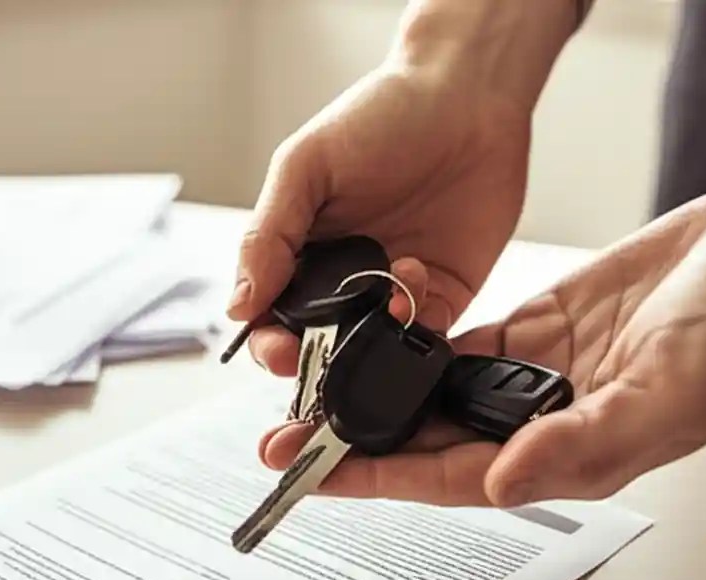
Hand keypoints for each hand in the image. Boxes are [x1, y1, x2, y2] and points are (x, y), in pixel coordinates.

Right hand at [226, 1, 576, 375]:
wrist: (467, 94)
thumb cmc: (380, 116)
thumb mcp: (304, 166)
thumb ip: (268, 236)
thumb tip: (238, 306)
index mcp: (298, 253)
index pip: (271, 318)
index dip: (269, 343)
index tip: (279, 348)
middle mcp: (342, 281)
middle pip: (318, 347)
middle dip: (318, 359)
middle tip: (324, 350)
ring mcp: (392, 291)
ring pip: (372, 351)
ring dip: (373, 340)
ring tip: (387, 295)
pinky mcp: (444, 294)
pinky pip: (425, 336)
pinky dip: (418, 328)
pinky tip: (417, 277)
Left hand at [260, 168, 705, 506]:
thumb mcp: (670, 388)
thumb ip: (583, 440)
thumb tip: (504, 481)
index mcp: (576, 450)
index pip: (453, 477)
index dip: (379, 479)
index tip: (314, 473)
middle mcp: (550, 417)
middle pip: (432, 439)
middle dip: (359, 439)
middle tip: (287, 433)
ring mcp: (545, 370)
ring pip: (441, 393)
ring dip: (380, 391)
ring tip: (314, 387)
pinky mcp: (547, 323)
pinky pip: (468, 343)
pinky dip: (422, 342)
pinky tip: (379, 337)